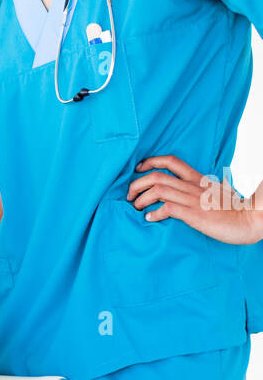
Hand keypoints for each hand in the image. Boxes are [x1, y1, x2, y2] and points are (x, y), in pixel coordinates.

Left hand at [127, 155, 262, 244]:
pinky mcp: (194, 214)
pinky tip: (149, 219)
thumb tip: (188, 191)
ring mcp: (193, 199)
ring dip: (141, 198)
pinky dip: (154, 213)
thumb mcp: (216, 191)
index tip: (138, 169)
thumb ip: (201, 188)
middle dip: (136, 184)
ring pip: (158, 189)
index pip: (171, 161)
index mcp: (198, 178)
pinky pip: (167, 208)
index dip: (150, 162)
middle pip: (157, 175)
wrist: (250, 219)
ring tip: (136, 207)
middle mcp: (193, 186)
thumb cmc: (233, 209)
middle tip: (129, 195)